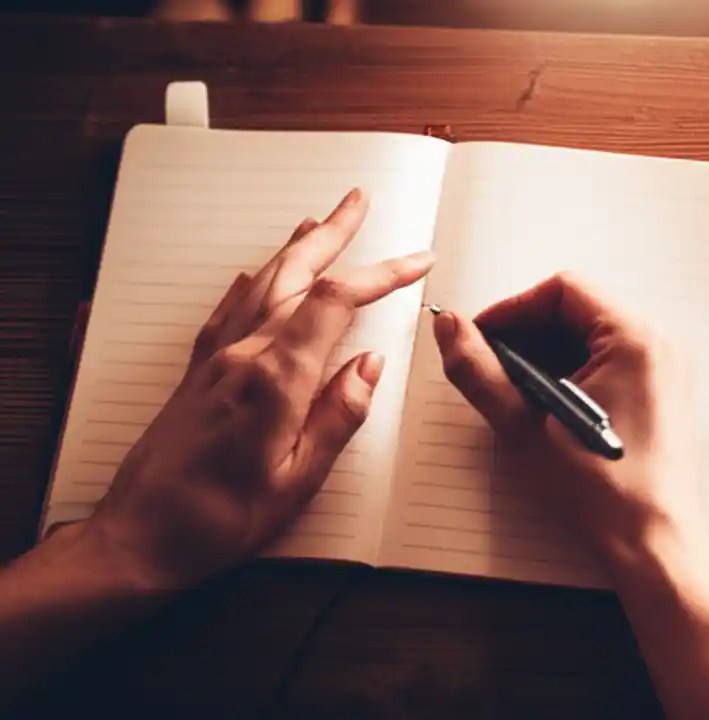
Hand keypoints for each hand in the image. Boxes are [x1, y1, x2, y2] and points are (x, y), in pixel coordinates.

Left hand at [83, 188, 432, 588]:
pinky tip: (256, 273)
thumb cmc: (220, 519)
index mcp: (276, 379)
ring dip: (295, 246)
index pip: (337, 302)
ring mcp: (215, 359)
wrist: (139, 535)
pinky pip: (228, 308)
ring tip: (319, 220)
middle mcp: (242, 355)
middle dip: (333, 233)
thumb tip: (370, 364)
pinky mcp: (196, 372)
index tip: (418, 261)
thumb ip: (339, 416)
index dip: (382, 273)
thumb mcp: (299, 480)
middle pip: (295, 273)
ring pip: (261, 283)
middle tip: (359, 200)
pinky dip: (252, 280)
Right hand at [431, 273, 705, 572]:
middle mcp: (657, 344)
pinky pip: (607, 361)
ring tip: (515, 394)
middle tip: (491, 368)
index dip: (512, 309)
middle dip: (526, 335)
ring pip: (589, 337)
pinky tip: (545, 409)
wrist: (654, 544)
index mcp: (634, 339)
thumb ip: (479, 372)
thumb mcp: (525, 427)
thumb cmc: (607, 493)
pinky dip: (570, 373)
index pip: (562, 290)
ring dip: (545, 355)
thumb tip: (451, 330)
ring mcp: (662, 369)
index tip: (480, 337)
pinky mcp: (659, 393)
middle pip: (577, 310)